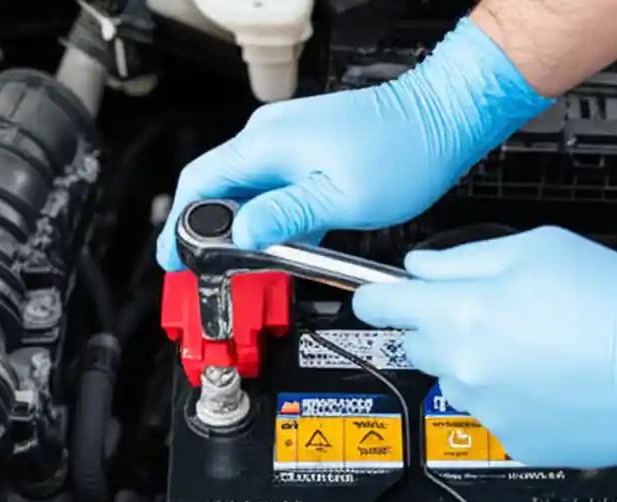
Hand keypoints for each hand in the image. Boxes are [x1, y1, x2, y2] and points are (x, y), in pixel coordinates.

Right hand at [156, 18, 552, 269]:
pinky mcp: (310, 151)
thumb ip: (285, 217)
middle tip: (200, 269)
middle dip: (204, 230)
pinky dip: (270, 217)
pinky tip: (280, 244)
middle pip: (217, 187)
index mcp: (267, 144)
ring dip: (240, 227)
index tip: (172, 259)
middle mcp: (271, 137)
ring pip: (247, 190)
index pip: (200, 184)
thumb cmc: (402, 152)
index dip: (180, 226)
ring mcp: (290, 142)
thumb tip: (241, 235)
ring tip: (238, 266)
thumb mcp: (340, 198)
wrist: (443, 117)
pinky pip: (275, 187)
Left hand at [353, 228, 616, 467]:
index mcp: (466, 315)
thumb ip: (465, 259)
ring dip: (480, 362)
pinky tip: (554, 376)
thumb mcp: (538, 248)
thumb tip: (424, 267)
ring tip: (538, 344)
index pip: (384, 305)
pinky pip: (495, 414)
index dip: (375, 295)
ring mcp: (492, 413)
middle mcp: (469, 370)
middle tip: (490, 310)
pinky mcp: (520, 443)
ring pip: (459, 381)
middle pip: (419, 345)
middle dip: (440, 324)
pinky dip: (512, 396)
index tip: (371, 296)